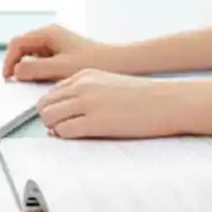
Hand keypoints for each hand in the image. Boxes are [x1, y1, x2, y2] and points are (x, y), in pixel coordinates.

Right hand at [3, 24, 114, 81]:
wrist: (118, 62)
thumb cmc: (94, 61)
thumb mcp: (61, 68)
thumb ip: (36, 68)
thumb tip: (17, 71)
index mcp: (49, 33)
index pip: (17, 43)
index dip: (9, 60)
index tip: (9, 77)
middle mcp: (50, 35)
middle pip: (22, 48)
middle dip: (17, 64)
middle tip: (15, 82)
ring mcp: (56, 44)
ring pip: (31, 56)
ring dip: (28, 69)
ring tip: (32, 83)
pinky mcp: (61, 53)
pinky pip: (42, 61)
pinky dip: (38, 71)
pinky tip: (46, 82)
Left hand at [37, 69, 183, 138]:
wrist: (167, 101)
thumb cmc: (144, 96)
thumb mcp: (110, 83)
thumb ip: (87, 91)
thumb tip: (66, 112)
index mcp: (85, 74)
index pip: (52, 91)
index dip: (53, 107)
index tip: (60, 117)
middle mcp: (82, 85)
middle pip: (44, 103)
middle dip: (49, 118)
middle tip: (61, 127)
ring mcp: (87, 103)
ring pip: (48, 116)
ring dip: (54, 128)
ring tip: (70, 132)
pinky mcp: (95, 122)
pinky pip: (63, 131)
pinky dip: (65, 137)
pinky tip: (79, 136)